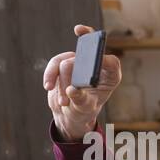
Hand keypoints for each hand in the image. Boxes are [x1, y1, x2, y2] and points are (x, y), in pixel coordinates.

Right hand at [42, 24, 121, 141]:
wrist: (69, 111)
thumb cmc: (83, 111)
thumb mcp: (84, 109)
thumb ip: (80, 100)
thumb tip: (72, 90)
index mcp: (110, 76)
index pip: (110, 61)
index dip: (104, 53)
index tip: (93, 47)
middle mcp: (96, 65)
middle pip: (83, 59)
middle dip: (71, 77)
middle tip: (68, 91)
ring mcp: (80, 62)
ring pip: (65, 62)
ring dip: (61, 82)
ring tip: (63, 102)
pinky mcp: (65, 62)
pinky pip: (55, 63)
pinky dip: (50, 75)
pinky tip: (48, 87)